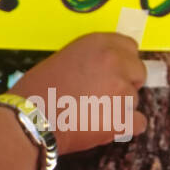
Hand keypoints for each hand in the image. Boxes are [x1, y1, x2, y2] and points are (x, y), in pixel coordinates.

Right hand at [7, 31, 148, 154]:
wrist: (30, 118)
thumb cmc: (37, 89)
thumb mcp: (64, 59)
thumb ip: (89, 60)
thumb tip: (104, 71)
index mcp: (98, 43)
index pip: (129, 46)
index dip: (122, 60)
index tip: (113, 70)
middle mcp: (115, 62)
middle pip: (139, 71)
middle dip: (126, 82)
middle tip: (104, 93)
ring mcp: (122, 91)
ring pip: (135, 99)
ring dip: (120, 105)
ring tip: (93, 112)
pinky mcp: (123, 119)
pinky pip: (138, 122)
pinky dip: (125, 126)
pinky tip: (106, 126)